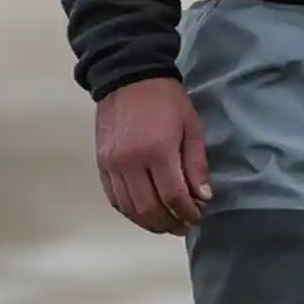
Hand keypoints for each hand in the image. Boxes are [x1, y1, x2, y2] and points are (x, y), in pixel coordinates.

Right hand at [95, 77, 210, 235]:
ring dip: (149, 223)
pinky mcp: (101, 164)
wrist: (128, 77)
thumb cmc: (167, 101)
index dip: (188, 212)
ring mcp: (112, 165)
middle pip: (149, 208)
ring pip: (129, 208)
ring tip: (167, 225)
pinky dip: (130, 211)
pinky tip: (144, 214)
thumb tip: (202, 197)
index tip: (199, 217)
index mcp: (157, 152)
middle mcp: (130, 162)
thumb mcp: (191, 128)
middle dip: (170, 223)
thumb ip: (196, 165)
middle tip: (185, 226)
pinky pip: (114, 198)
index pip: (174, 196)